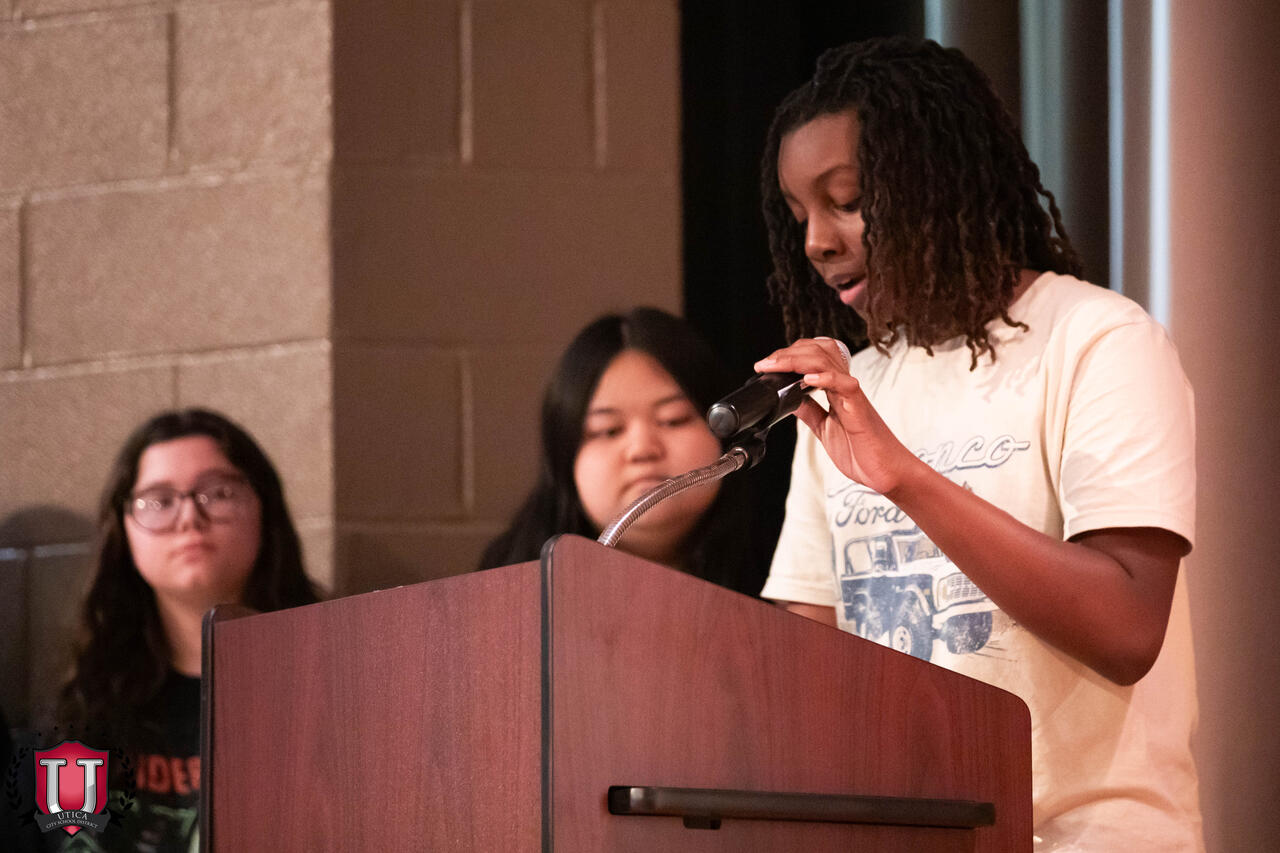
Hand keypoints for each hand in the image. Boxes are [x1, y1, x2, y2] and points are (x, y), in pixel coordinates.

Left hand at [754, 338, 921, 496]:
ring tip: (776, 366)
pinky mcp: (859, 408)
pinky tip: (807, 380)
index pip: (813, 358)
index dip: (788, 356)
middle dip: (788, 353)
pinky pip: (845, 385)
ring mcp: (852, 395)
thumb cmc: (863, 452)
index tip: (765, 366)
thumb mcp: (825, 429)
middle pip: (818, 352)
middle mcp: (844, 387)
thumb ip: (809, 411)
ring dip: (797, 360)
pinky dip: (825, 378)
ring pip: (827, 362)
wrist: (888, 472)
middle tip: (765, 364)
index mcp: (835, 390)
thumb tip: (788, 399)